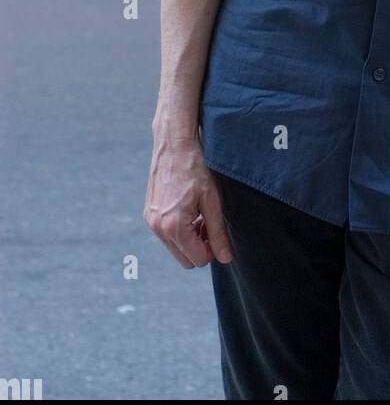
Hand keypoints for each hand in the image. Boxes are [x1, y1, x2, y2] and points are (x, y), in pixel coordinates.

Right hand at [144, 135, 232, 268]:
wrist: (173, 145)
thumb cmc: (195, 169)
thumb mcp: (212, 200)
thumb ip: (217, 232)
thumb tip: (225, 258)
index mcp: (174, 226)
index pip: (197, 259)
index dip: (213, 250)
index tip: (218, 232)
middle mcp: (157, 228)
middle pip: (184, 260)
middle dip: (201, 248)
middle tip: (210, 225)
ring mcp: (150, 221)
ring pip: (175, 248)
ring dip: (190, 240)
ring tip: (200, 216)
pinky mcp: (148, 214)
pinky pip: (166, 235)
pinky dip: (179, 230)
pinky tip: (188, 211)